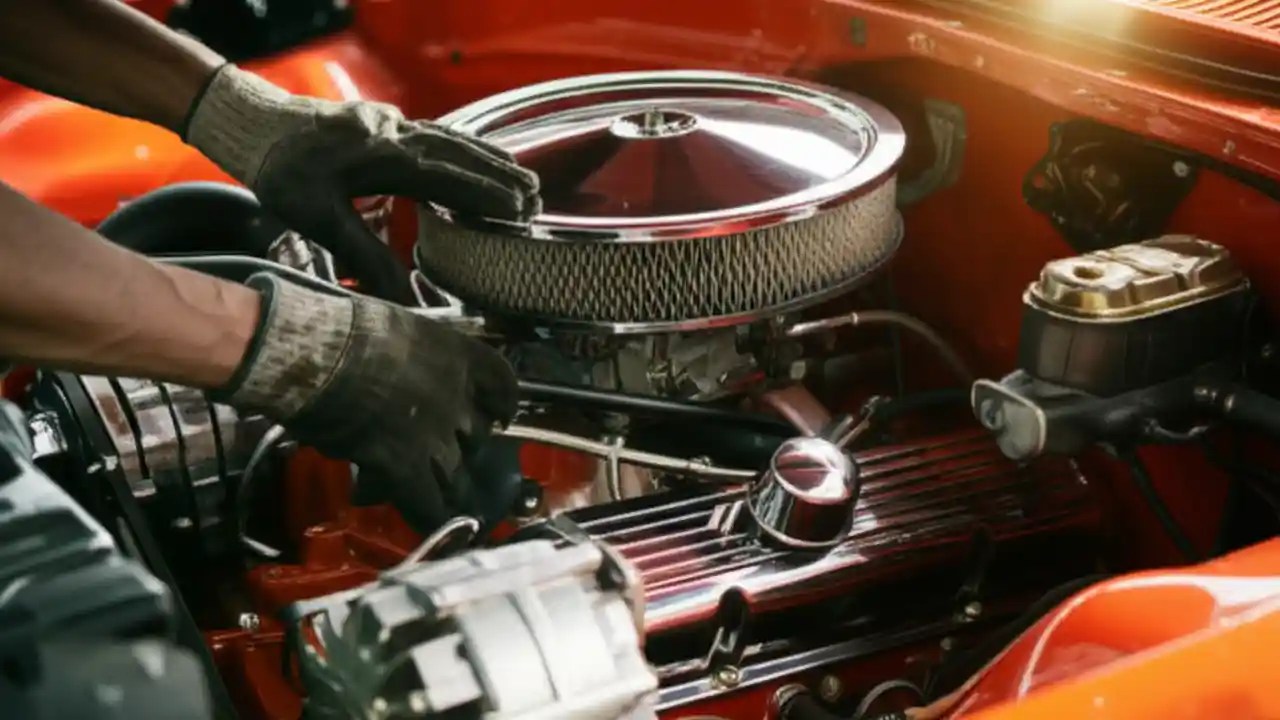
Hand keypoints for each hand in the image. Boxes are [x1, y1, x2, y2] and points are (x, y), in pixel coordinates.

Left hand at [184, 65, 538, 303]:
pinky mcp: (387, 122)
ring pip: (452, 140)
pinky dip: (466, 148)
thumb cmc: (281, 172)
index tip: (516, 210)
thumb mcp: (317, 220)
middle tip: (536, 200)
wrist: (253, 123)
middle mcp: (391, 132)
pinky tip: (485, 160)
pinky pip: (437, 134)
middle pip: (458, 154)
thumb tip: (402, 300)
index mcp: (378, 155)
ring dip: (489, 161)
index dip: (483, 193)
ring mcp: (391, 122)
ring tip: (526, 182)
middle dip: (499, 176)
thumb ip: (364, 257)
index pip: (443, 175)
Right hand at [211, 273, 518, 531]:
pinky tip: (433, 523)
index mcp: (457, 355)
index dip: (502, 404)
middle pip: (478, 435)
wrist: (315, 351)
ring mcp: (435, 435)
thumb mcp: (395, 330)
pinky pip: (430, 505)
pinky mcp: (406, 467)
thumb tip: (396, 371)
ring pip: (457, 475)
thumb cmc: (340, 328)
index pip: (500, 385)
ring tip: (447, 497)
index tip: (500, 414)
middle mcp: (456, 397)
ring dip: (450, 486)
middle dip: (466, 448)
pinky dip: (432, 517)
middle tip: (449, 454)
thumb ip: (410, 356)